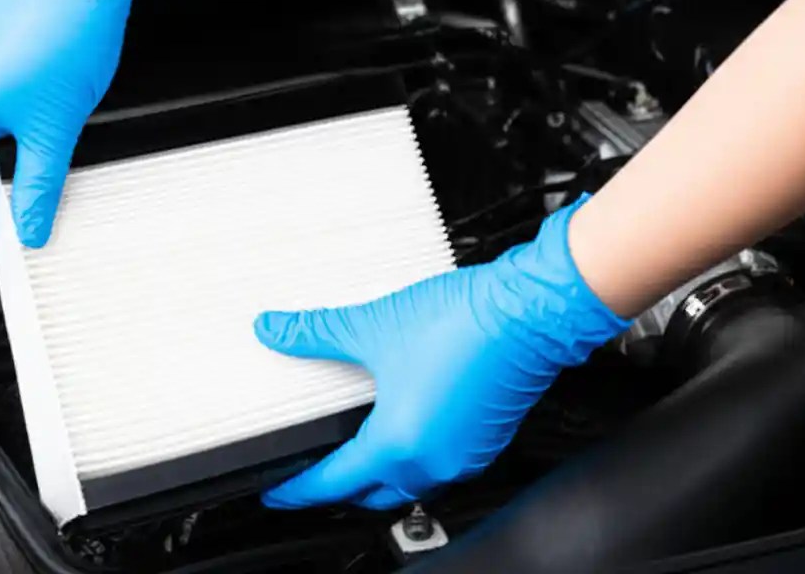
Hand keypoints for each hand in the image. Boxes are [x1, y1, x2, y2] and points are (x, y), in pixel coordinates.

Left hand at [253, 196, 628, 509]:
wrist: (528, 312)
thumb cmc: (466, 324)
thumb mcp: (373, 326)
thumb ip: (316, 332)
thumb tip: (276, 329)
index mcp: (398, 445)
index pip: (333, 483)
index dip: (297, 489)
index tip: (279, 492)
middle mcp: (432, 461)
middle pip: (373, 493)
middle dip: (341, 488)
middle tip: (314, 474)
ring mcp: (464, 456)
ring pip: (411, 483)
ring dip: (382, 474)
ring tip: (358, 447)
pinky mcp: (486, 441)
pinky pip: (441, 465)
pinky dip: (416, 457)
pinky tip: (408, 425)